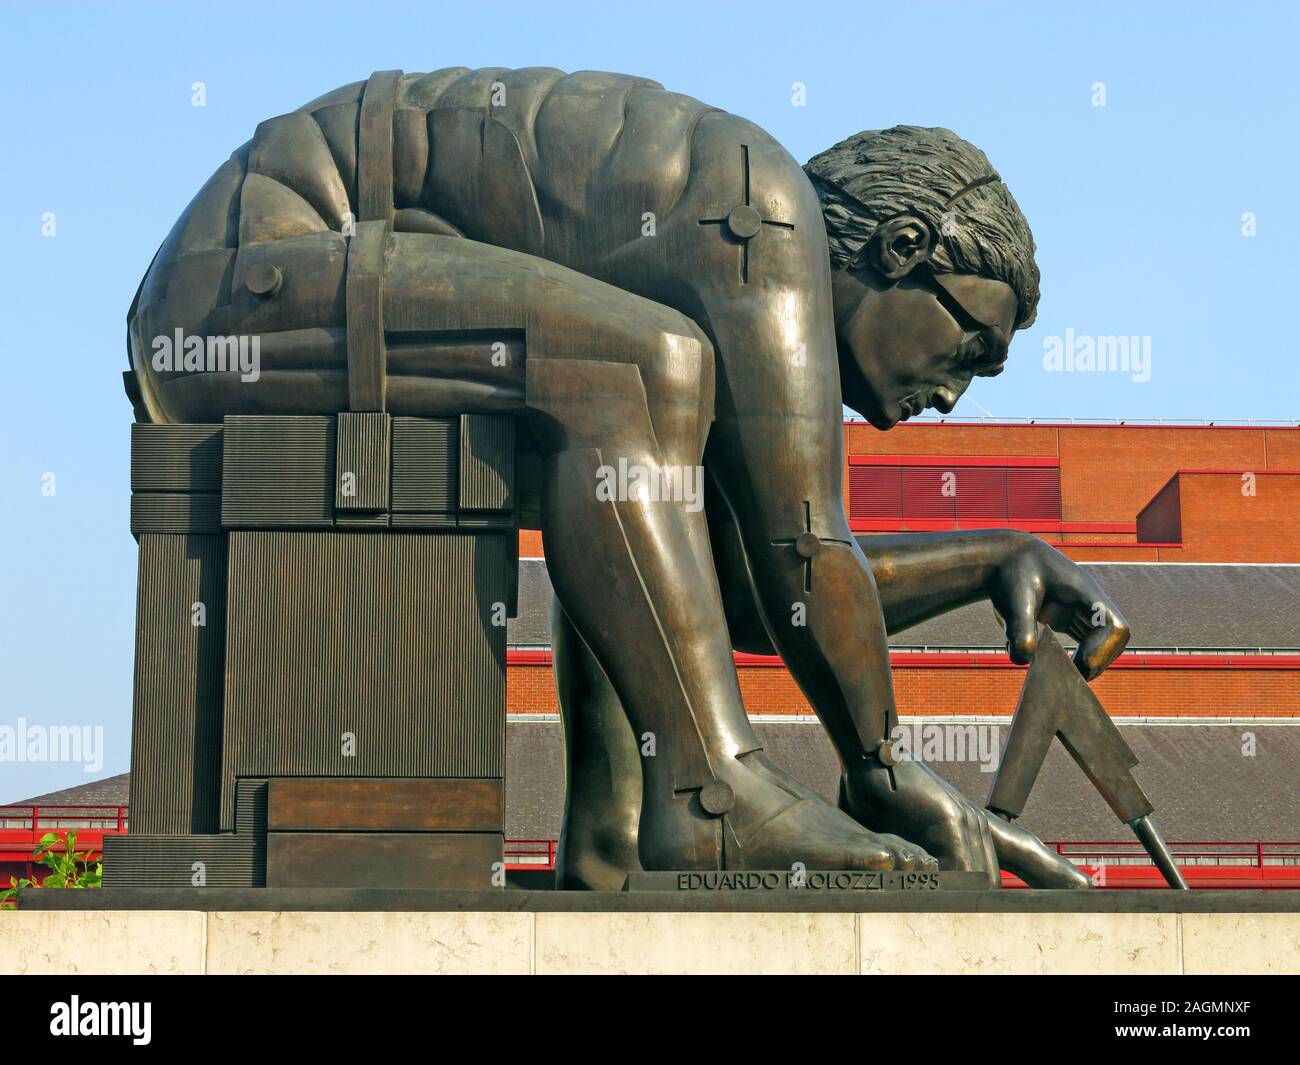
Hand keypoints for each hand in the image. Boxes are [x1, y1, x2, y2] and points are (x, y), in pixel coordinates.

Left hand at [990, 534, 1129, 679]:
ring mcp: (1078, 610)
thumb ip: (1019, 629)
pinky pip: (1082, 642)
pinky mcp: (1065, 618)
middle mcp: (1087, 602)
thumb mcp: (1011, 600)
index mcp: (1084, 592)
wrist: (1000, 559)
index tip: (1075, 664)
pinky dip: (1071, 657)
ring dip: (1088, 661)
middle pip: (1114, 638)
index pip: (1115, 627)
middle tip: (1070, 677)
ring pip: (1101, 641)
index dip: (1102, 651)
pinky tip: (1042, 662)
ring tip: (1060, 676)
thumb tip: (1025, 660)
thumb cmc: (1009, 574)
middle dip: (1098, 660)